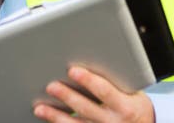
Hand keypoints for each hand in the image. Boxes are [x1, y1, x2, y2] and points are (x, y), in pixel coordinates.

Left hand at [34, 66, 153, 122]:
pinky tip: (48, 120)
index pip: (104, 91)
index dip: (88, 80)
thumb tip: (89, 57)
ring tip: (40, 108)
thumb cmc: (133, 104)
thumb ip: (113, 79)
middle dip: (67, 97)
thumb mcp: (132, 91)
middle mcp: (113, 122)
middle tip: (51, 86)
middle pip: (86, 108)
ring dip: (56, 116)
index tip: (73, 70)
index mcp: (125, 106)